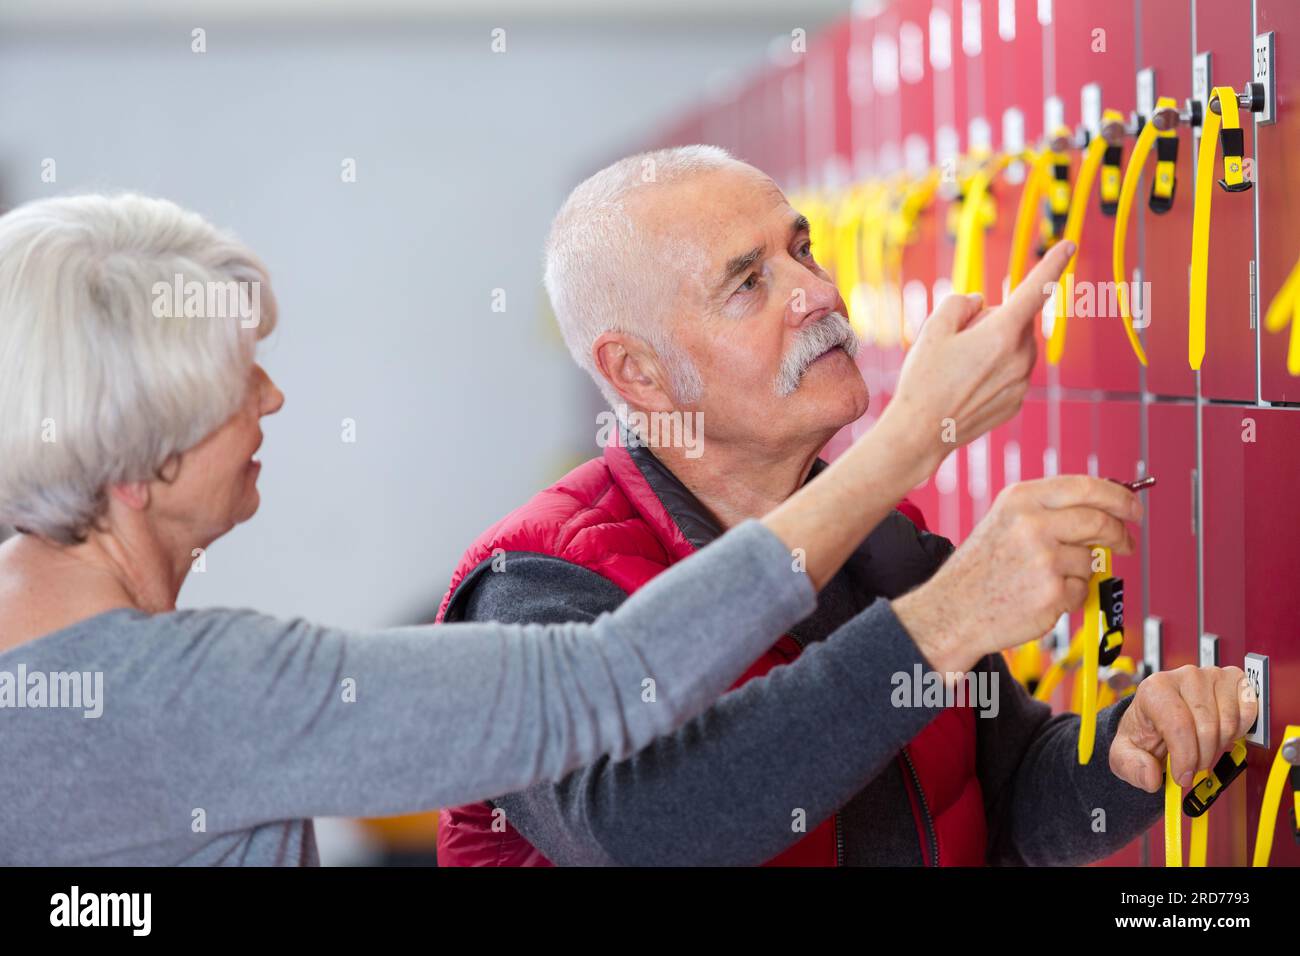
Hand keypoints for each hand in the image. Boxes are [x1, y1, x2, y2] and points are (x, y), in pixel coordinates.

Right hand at [881, 240, 1074, 477]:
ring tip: (958, 370)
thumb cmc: (924, 380)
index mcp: (1001, 334)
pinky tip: (967, 387)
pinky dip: (994, 372)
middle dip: (991, 322)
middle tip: (956, 346)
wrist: (921, 432)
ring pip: (1014, 347)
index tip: (1070, 245)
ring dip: (993, 347)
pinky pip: (1012, 372)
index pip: (1034, 290)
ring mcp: (1022, 382)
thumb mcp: (932, 329)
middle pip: (1014, 321)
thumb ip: (961, 303)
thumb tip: (981, 304)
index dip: (1052, 264)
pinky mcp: (1018, 400)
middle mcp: (1020, 357)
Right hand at [891, 475, 1140, 673]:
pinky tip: (1040, 596)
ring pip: (1092, 559)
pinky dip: (1070, 596)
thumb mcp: (1006, 521)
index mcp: (1021, 499)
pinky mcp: (1052, 591)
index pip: (1087, 487)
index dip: (1119, 497)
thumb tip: (1104, 510)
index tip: (1133, 509)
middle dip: (1120, 534)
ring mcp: (1044, 558)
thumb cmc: (980, 569)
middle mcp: (1032, 523)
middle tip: (1125, 543)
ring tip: (1048, 578)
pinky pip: (1082, 589)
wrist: (953, 610)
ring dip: (1082, 571)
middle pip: (1100, 521)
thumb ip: (1050, 511)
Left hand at [1109, 665, 1257, 791]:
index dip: (1185, 757)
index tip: (1183, 776)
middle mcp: (1184, 676)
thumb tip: (1151, 777)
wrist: (1161, 716)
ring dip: (1220, 746)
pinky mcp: (1234, 680)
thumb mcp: (1124, 752)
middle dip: (1202, 757)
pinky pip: (1248, 712)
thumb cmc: (1146, 731)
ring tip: (1204, 747)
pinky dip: (1239, 731)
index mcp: (1154, 689)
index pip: (1179, 725)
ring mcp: (1211, 676)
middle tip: (1193, 766)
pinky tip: (1222, 732)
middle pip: (1206, 727)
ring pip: (1229, 723)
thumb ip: (1131, 766)